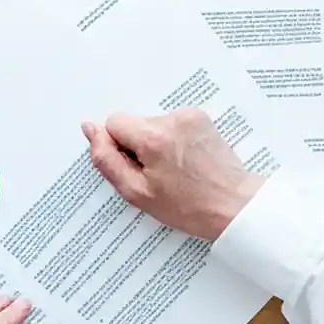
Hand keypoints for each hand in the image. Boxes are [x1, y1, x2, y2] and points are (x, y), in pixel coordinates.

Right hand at [82, 108, 263, 239]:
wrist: (233, 205)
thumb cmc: (188, 207)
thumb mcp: (138, 193)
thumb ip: (107, 159)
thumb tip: (90, 129)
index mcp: (153, 137)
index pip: (114, 122)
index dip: (119, 148)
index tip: (137, 169)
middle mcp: (172, 119)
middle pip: (134, 123)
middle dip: (138, 146)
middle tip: (157, 174)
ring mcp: (189, 116)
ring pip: (152, 124)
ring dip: (155, 144)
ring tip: (174, 170)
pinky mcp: (201, 117)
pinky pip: (171, 123)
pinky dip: (172, 140)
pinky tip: (186, 161)